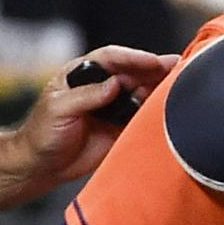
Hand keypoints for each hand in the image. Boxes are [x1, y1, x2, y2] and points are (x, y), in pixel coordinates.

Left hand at [12, 45, 177, 190]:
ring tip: (181, 85)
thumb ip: (87, 95)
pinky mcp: (122, 127)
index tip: (152, 62)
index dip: (134, 58)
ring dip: (160, 88)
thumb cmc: (41, 133)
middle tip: (177, 68)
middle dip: (154, 69)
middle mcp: (102, 86)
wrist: (41, 166)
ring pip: (142, 92)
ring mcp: (113, 107)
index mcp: (82, 74)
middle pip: (133, 72)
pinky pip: (143, 116)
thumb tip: (116, 84)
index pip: (112, 58)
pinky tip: (173, 108)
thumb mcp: (58, 109)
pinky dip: (158, 112)